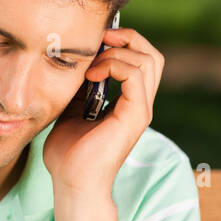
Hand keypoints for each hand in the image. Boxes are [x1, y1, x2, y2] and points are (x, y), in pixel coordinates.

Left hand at [42, 26, 164, 195]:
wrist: (72, 183)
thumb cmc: (69, 155)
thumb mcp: (72, 111)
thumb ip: (81, 89)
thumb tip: (77, 65)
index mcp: (128, 103)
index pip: (141, 61)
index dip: (122, 43)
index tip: (94, 43)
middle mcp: (140, 104)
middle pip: (152, 55)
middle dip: (127, 38)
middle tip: (100, 40)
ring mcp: (140, 109)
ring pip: (148, 59)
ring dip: (117, 51)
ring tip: (92, 64)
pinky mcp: (136, 115)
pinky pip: (135, 74)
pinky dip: (113, 65)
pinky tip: (91, 76)